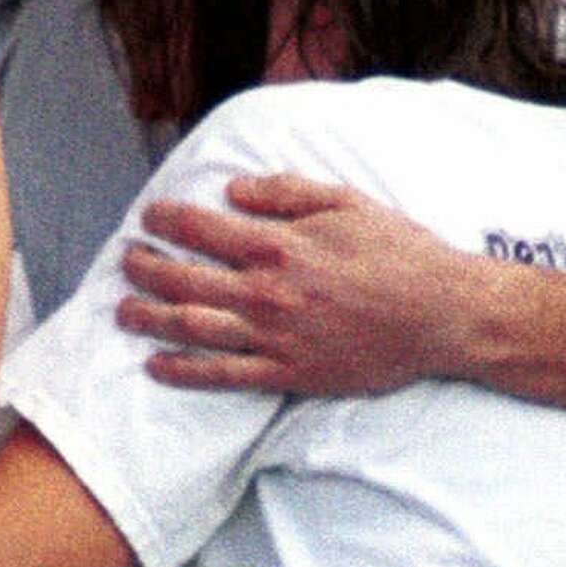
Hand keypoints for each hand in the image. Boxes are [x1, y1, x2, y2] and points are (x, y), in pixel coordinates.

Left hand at [118, 172, 469, 396]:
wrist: (442, 314)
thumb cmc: (399, 253)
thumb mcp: (346, 202)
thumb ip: (285, 193)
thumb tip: (232, 191)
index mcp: (279, 245)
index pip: (200, 230)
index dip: (165, 221)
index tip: (148, 217)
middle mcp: (267, 292)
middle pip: (184, 280)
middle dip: (145, 269)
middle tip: (127, 261)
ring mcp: (275, 337)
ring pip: (193, 328)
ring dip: (150, 319)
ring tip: (123, 311)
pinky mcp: (289, 372)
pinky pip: (223, 375)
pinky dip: (184, 371)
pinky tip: (156, 365)